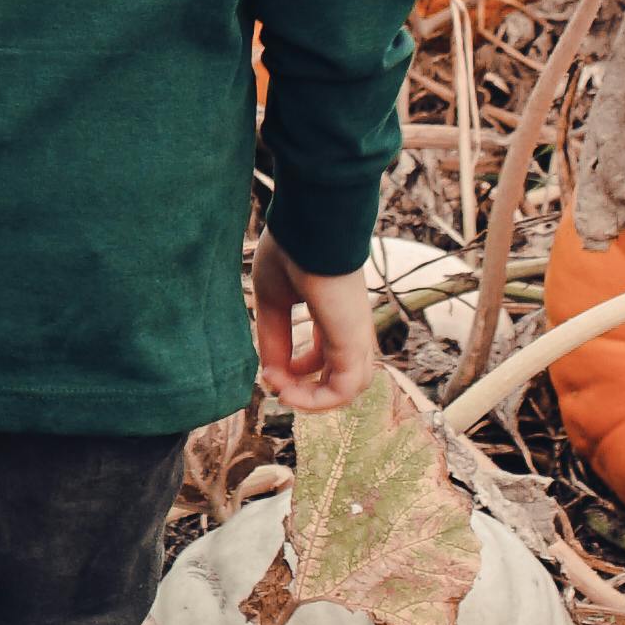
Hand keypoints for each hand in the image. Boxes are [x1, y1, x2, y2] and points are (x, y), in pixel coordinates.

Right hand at [252, 229, 379, 404]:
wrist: (311, 224)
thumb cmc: (292, 251)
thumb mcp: (272, 301)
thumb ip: (272, 339)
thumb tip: (269, 376)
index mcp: (334, 314)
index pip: (326, 356)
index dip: (297, 371)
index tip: (270, 371)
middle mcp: (349, 328)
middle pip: (340, 376)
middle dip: (306, 391)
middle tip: (277, 387)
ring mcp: (354, 335)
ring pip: (347, 389)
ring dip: (312, 400)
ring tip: (283, 392)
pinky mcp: (353, 340)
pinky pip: (343, 389)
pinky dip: (317, 400)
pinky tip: (288, 392)